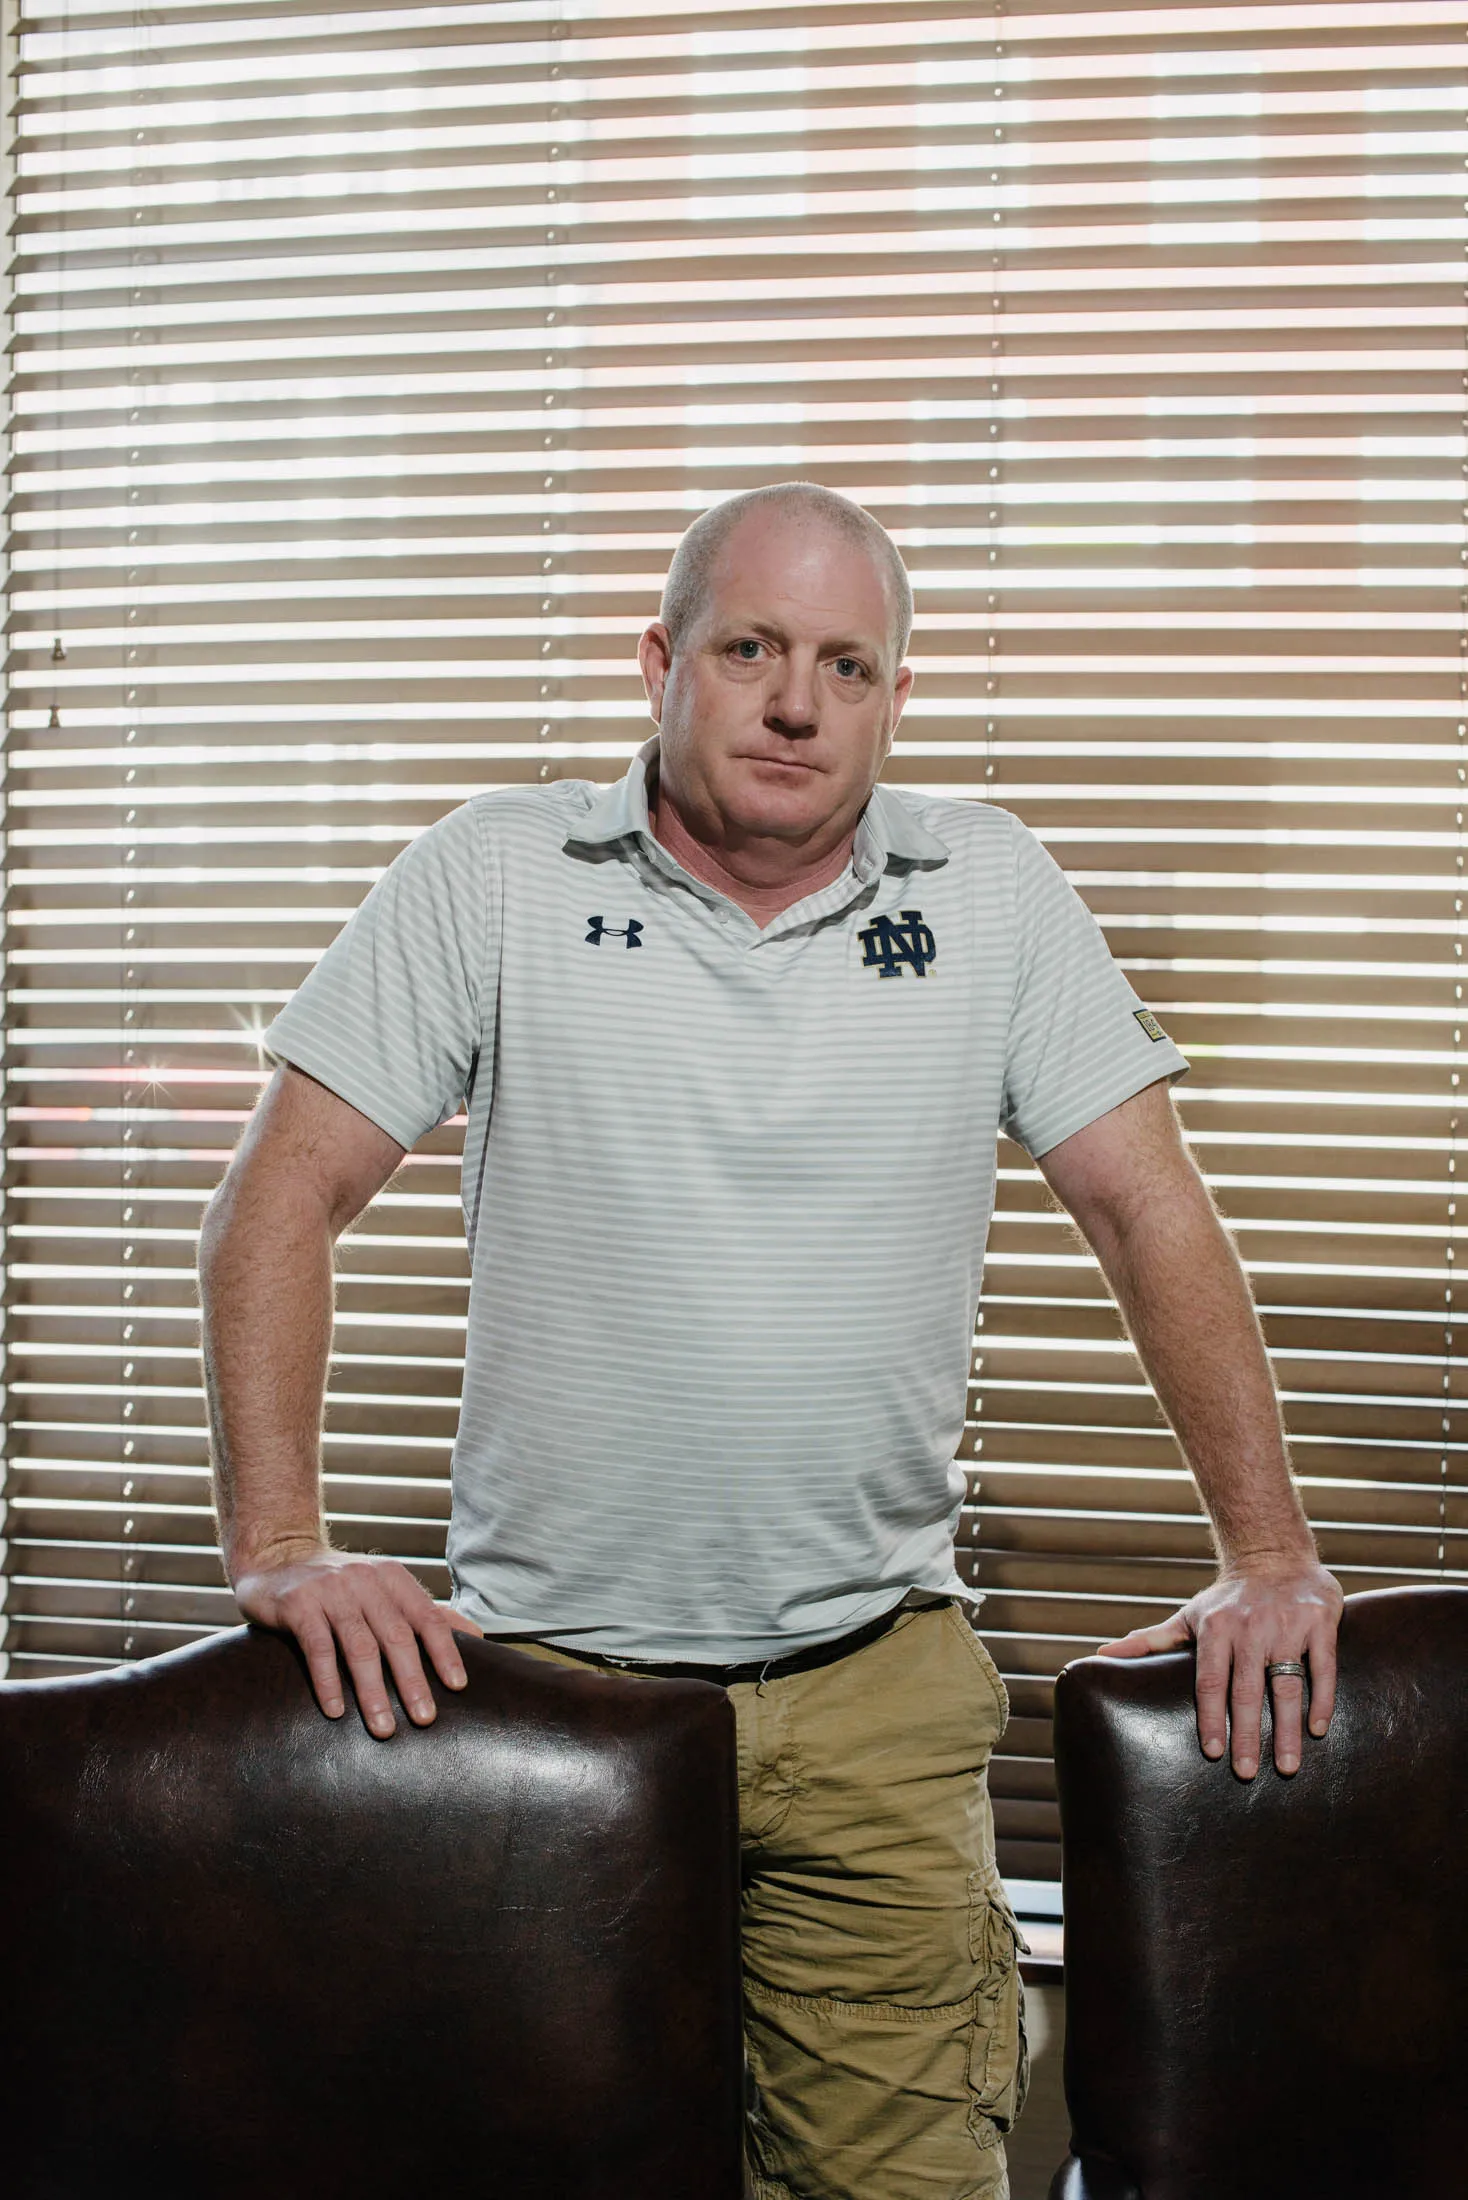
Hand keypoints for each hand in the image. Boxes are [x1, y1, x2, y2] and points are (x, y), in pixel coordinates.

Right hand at [232, 1545, 483, 1738]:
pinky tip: (335, 1711)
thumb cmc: (339, 1585)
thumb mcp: (383, 1589)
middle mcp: (366, 1580)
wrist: (278, 1556)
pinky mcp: (299, 1604)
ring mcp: (331, 1591)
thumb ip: (424, 1611)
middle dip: (413, 1681)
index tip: (457, 1687)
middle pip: (397, 1636)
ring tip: (384, 1727)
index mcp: (393, 1578)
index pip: (427, 1617)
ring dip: (373, 1691)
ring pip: (360, 1646)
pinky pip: (317, 1647)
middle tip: (424, 1718)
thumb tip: (477, 1634)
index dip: (445, 1651)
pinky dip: (328, 1681)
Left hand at [1096, 1555, 1343, 1778]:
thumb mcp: (1188, 1617)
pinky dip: (1321, 1700)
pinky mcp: (1318, 1622)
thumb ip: (1150, 1641)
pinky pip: (1322, 1668)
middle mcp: (1249, 1628)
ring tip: (1286, 1767)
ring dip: (1286, 1729)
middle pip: (1246, 1690)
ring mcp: (1285, 1625)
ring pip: (1286, 1685)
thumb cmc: (1227, 1599)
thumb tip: (1101, 1656)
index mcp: (1215, 1629)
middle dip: (1247, 1735)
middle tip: (1247, 1774)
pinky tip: (1317, 1730)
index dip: (1210, 1718)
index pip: (1209, 1682)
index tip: (1213, 1753)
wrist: (1274, 1554)